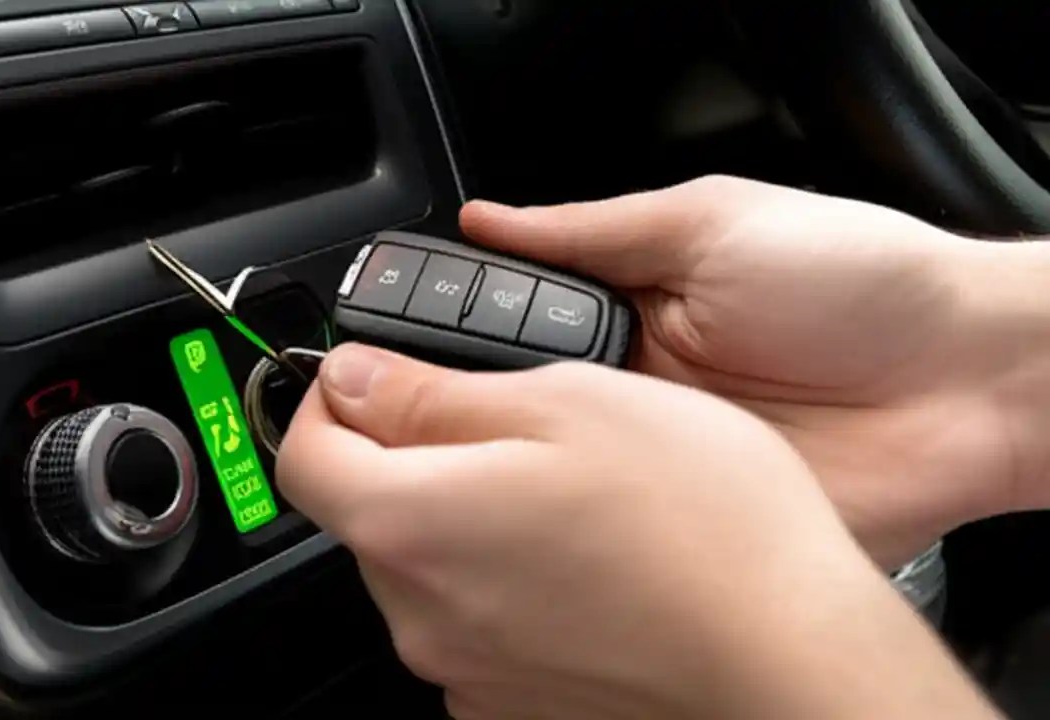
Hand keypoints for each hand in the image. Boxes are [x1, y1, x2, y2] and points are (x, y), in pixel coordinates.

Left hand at [277, 344, 997, 719]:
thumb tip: (351, 378)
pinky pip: (475, 620)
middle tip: (506, 423)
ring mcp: (465, 669)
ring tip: (566, 492)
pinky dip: (504, 580)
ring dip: (466, 517)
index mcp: (413, 522)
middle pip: (368, 511)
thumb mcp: (565, 403)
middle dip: (411, 455)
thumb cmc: (702, 530)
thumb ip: (432, 392)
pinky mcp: (511, 702)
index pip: (302, 455)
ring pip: (427, 564)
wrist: (791, 658)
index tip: (372, 376)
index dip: (328, 400)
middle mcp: (421, 613)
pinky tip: (582, 558)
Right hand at [460, 175, 1049, 567]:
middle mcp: (632, 393)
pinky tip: (550, 523)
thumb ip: (594, 231)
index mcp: (626, 313)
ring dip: (521, 472)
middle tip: (438, 414)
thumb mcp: (711, 224)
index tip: (399, 351)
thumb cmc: (857, 282)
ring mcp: (657, 466)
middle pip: (517, 408)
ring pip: (550, 479)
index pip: (510, 327)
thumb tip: (491, 218)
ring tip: (492, 463)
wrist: (967, 380)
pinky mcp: (690, 528)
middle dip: (473, 413)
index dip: (455, 338)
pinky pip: (614, 539)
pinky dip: (580, 535)